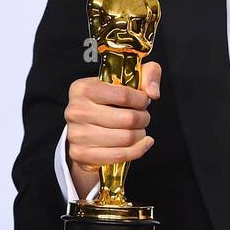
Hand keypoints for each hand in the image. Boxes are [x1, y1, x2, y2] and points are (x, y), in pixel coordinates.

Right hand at [64, 61, 161, 182]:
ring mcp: (76, 134)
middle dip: (143, 119)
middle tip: (142, 117)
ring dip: (140, 134)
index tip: (144, 101)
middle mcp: (76, 110)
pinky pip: (120, 155)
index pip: (124, 95)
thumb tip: (152, 92)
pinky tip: (143, 143)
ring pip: (126, 138)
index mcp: (83, 88)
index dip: (142, 100)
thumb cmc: (109, 103)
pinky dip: (138, 150)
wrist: (87, 129)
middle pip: (128, 119)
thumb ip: (148, 74)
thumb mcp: (127, 80)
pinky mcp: (81, 154)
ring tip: (138, 129)